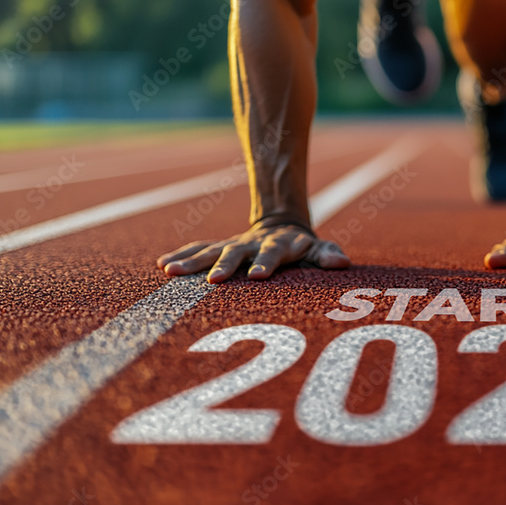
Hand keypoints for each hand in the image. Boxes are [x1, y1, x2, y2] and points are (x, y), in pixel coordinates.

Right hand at [157, 217, 349, 282]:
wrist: (279, 224)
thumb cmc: (302, 247)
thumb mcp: (318, 248)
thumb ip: (327, 255)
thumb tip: (342, 262)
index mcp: (277, 245)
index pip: (273, 253)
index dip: (266, 263)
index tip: (258, 277)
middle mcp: (251, 244)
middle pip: (236, 252)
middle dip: (223, 265)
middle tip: (212, 280)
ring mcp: (232, 245)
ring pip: (210, 250)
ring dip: (191, 261)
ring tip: (171, 271)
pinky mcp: (218, 248)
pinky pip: (198, 250)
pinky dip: (182, 256)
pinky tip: (163, 266)